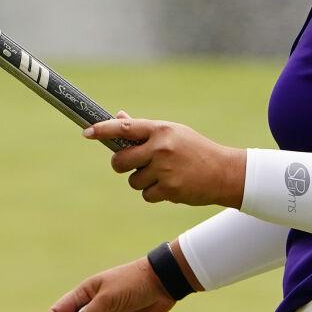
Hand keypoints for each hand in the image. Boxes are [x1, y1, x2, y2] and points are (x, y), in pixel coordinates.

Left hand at [83, 111, 246, 207]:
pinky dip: (154, 193)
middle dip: (121, 165)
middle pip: (120, 160)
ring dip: (142, 181)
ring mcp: (164, 169)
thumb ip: (144, 130)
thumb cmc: (195, 149)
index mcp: (161, 130)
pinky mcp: (169, 189)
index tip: (87, 132)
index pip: (125, 128)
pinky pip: (146, 195)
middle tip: (132, 164)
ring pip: (133, 180)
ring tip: (164, 175)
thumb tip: (118, 117)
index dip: (103, 130)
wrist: (224, 172)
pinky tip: (171, 186)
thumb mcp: (173, 133)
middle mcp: (160, 148)